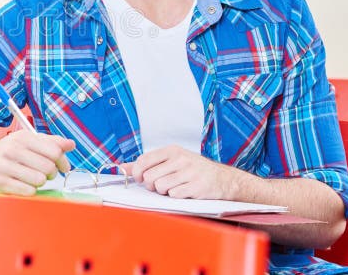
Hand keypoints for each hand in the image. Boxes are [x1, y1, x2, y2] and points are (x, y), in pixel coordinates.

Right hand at [0, 130, 73, 195]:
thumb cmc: (7, 150)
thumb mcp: (27, 140)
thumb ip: (51, 141)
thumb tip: (70, 144)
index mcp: (22, 138)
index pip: (54, 151)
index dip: (63, 161)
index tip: (63, 166)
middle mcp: (13, 150)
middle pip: (48, 167)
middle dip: (51, 173)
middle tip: (46, 173)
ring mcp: (5, 167)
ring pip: (39, 181)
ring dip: (40, 182)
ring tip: (33, 178)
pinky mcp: (0, 182)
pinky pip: (28, 191)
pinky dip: (30, 190)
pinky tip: (25, 184)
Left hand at [120, 145, 240, 199]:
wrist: (224, 179)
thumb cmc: (194, 169)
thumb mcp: (172, 160)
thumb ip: (147, 163)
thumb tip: (123, 167)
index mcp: (172, 150)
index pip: (144, 160)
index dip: (138, 173)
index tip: (141, 179)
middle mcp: (180, 159)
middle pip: (150, 177)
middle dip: (152, 185)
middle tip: (161, 185)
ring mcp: (189, 173)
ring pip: (160, 187)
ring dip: (164, 192)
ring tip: (174, 188)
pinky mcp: (197, 187)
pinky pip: (174, 195)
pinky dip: (176, 197)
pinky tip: (184, 192)